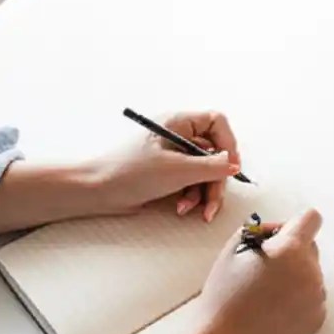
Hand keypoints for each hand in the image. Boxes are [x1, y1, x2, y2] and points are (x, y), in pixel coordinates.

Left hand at [91, 111, 243, 221]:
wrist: (98, 191)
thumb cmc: (130, 172)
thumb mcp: (177, 169)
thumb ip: (212, 167)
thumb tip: (235, 165)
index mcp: (178, 123)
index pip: (216, 122)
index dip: (228, 143)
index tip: (231, 166)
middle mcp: (178, 136)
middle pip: (215, 154)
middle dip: (216, 182)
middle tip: (212, 203)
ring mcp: (175, 156)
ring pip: (207, 173)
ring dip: (204, 194)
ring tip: (194, 211)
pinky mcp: (170, 174)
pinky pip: (194, 183)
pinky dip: (192, 198)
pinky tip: (181, 208)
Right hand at [194, 209, 326, 333]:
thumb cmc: (224, 296)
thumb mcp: (233, 251)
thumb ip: (260, 231)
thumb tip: (277, 230)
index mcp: (291, 250)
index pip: (312, 219)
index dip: (297, 223)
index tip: (283, 235)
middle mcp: (311, 272)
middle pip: (311, 248)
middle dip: (291, 251)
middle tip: (263, 267)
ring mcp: (318, 297)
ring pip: (311, 275)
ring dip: (295, 277)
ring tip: (264, 293)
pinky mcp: (318, 318)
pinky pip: (313, 299)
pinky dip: (298, 300)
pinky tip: (273, 310)